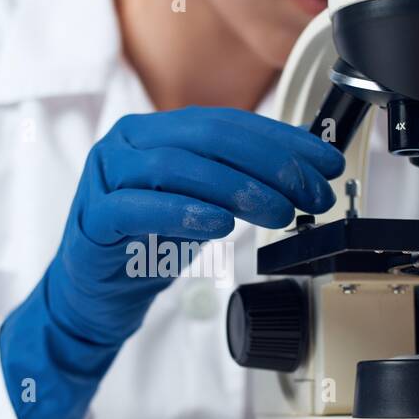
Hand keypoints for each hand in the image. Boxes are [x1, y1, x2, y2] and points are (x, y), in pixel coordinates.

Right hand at [0, 107, 343, 418]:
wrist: (94, 295)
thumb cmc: (147, 245)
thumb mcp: (202, 206)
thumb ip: (239, 182)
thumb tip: (305, 172)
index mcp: (155, 130)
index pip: (227, 124)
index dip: (283, 141)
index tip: (325, 165)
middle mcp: (127, 143)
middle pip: (206, 138)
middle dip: (269, 164)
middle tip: (308, 194)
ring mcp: (105, 177)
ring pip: (176, 165)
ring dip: (237, 188)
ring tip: (278, 213)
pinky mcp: (93, 218)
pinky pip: (138, 207)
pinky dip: (183, 211)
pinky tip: (220, 224)